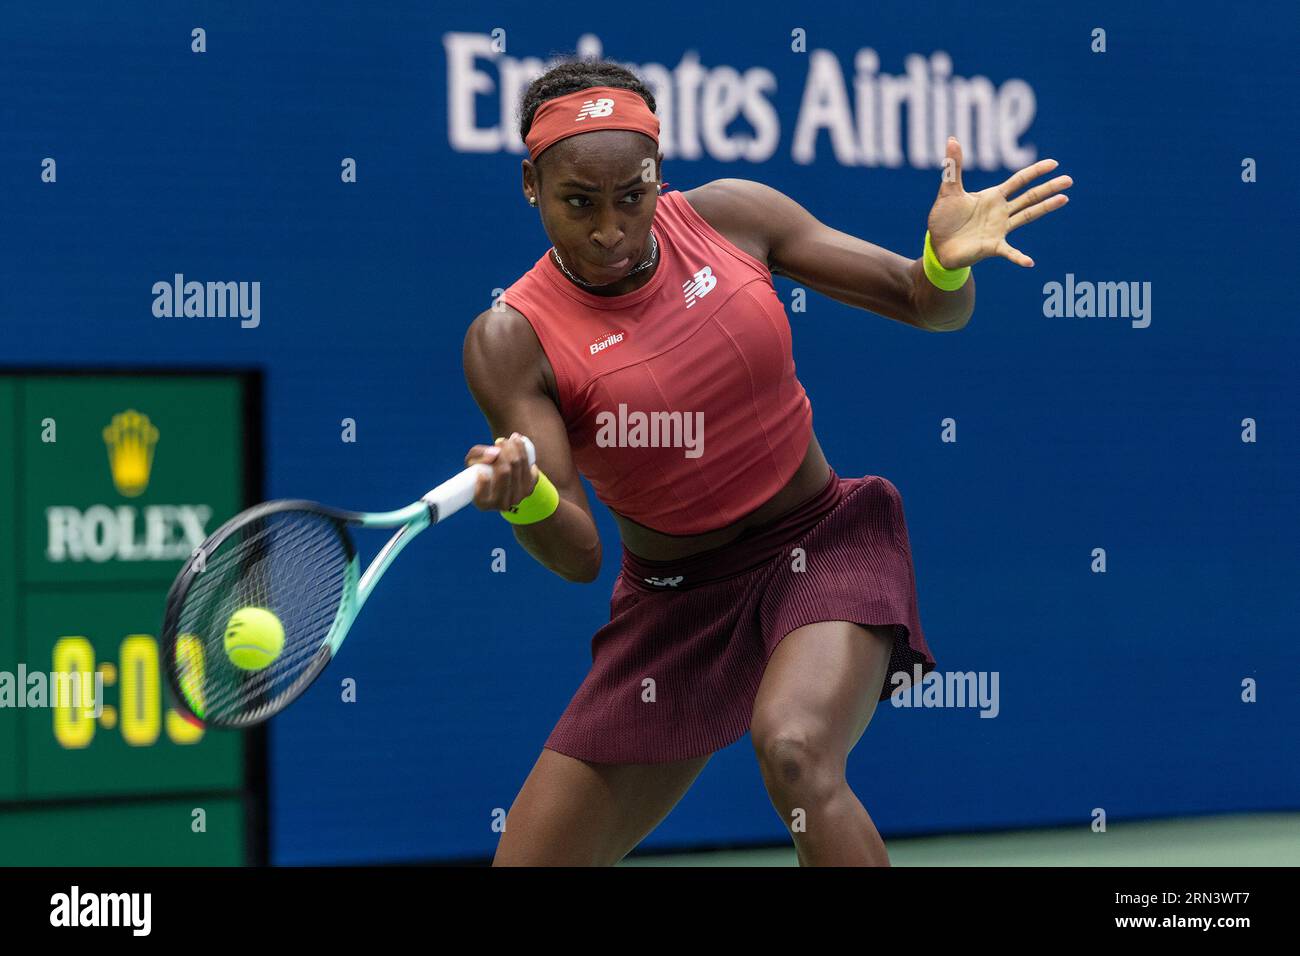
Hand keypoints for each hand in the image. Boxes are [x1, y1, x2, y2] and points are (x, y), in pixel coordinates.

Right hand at [463, 432, 537, 511]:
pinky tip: (518, 443)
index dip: (486, 465)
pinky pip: (530, 467)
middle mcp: (501, 504)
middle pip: (505, 470)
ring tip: (510, 439)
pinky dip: (524, 452)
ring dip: (515, 448)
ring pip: (519, 466)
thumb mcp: (472, 462)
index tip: (489, 455)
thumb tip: (495, 453)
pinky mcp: (530, 489)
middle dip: (503, 451)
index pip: (486, 480)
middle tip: (500, 441)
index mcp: (483, 503)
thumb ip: (478, 455)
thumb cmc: (481, 470)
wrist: (500, 478)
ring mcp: (517, 498)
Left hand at [926, 136, 1072, 269]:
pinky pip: (1009, 252)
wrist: (938, 244)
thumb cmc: (945, 218)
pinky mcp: (993, 247)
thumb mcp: (949, 190)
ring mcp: (1000, 229)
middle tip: (1069, 180)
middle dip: (1049, 187)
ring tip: (1065, 199)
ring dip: (1045, 208)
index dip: (1035, 171)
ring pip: (1027, 216)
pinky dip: (1019, 257)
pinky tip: (1029, 262)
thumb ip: (953, 167)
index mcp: (994, 196)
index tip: (1054, 163)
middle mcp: (1001, 212)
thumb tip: (951, 139)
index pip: (1019, 180)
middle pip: (1030, 196)